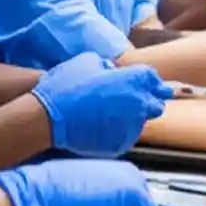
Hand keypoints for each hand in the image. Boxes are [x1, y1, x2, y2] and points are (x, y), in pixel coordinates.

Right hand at [33, 52, 170, 155]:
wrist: (50, 117)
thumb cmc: (66, 86)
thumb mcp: (87, 62)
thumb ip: (107, 65)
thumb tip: (111, 70)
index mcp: (133, 80)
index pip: (154, 80)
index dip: (151, 82)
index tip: (151, 86)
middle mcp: (138, 104)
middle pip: (155, 105)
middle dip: (146, 102)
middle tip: (130, 101)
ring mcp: (131, 127)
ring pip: (139, 122)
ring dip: (129, 118)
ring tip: (105, 115)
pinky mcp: (121, 144)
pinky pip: (125, 136)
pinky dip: (117, 132)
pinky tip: (99, 127)